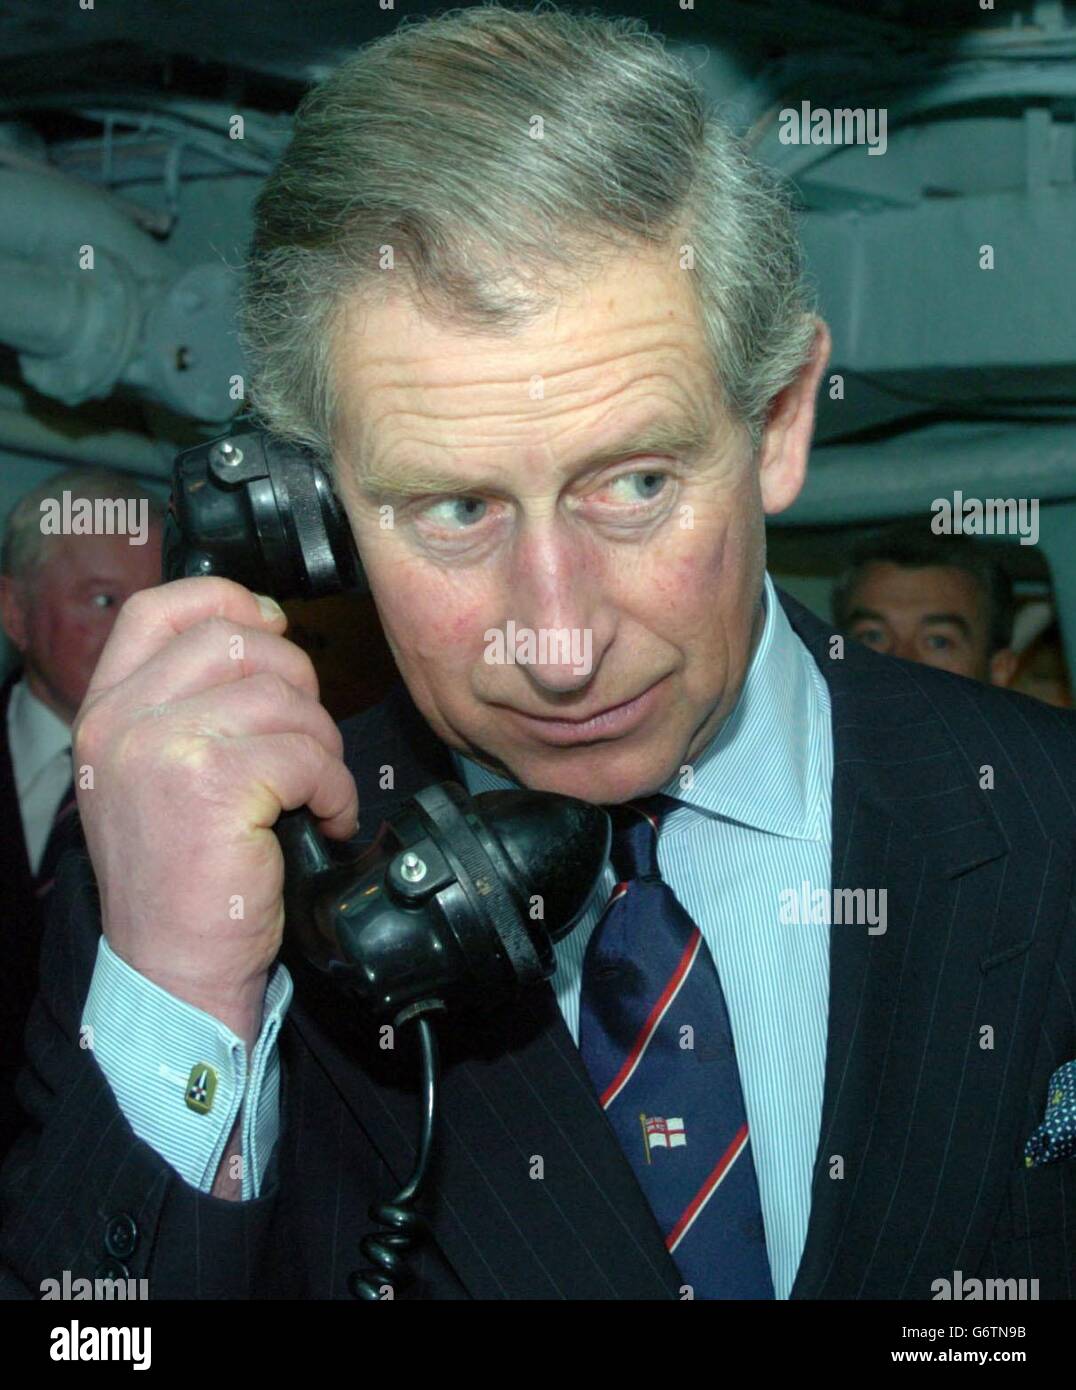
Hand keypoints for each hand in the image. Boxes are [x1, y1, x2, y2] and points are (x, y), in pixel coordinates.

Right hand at [72, 577, 358, 1045]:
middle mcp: (124, 720)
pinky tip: (327, 820)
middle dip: (298, 684)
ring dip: (323, 744)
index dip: (231, 600)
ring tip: (317, 790)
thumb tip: (263, 633)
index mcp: (107, 710)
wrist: (173, 968)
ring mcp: (164, 747)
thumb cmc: (183, 877)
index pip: (160, 608)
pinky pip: (308, 753)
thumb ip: (189, 704)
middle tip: (307, 740)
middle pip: (238, 641)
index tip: (275, 628)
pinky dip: (337, 788)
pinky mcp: (215, 784)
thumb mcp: (157, 774)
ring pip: (283, 697)